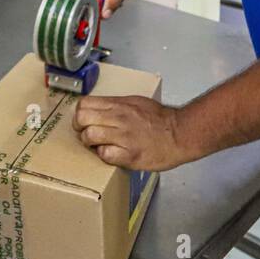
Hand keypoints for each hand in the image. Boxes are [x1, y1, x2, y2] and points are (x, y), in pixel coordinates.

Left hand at [73, 95, 191, 171]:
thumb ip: (115, 105)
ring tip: (98, 146)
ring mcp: (124, 136)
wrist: (180, 134)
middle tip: (87, 134)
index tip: (84, 121)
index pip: (85, 103)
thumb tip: (98, 109)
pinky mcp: (130, 155)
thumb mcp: (135, 102)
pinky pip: (105, 155)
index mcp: (119, 104)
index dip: (79, 113)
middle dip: (79, 128)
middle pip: (82, 118)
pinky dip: (104, 156)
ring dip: (89, 143)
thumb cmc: (159, 119)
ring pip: (90, 136)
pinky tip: (111, 154)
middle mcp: (119, 117)